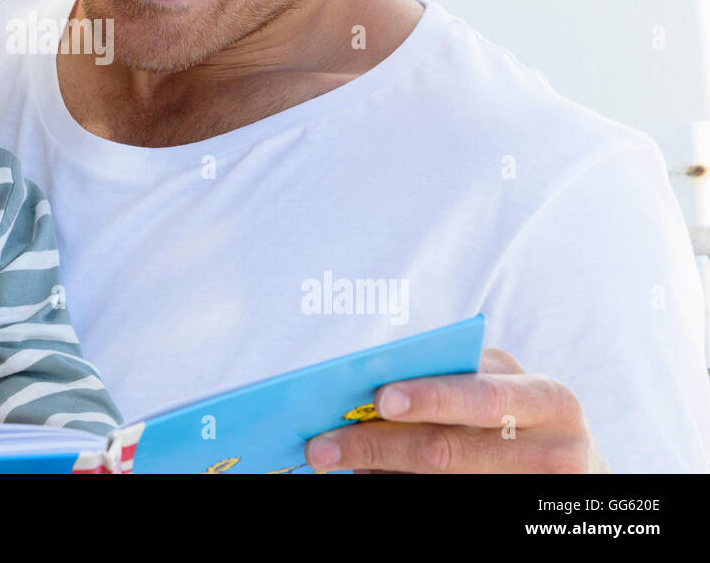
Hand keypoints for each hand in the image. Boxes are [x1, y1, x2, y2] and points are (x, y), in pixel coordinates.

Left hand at [305, 348, 608, 472]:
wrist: (576, 468)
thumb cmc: (522, 415)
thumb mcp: (506, 386)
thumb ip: (457, 379)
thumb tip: (372, 394)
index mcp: (547, 400)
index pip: (479, 397)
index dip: (430, 398)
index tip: (380, 400)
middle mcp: (553, 450)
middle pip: (449, 451)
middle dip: (377, 445)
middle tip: (323, 446)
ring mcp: (537, 491)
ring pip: (442, 484)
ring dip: (381, 472)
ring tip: (339, 461)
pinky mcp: (518, 519)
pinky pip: (450, 501)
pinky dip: (401, 490)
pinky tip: (374, 478)